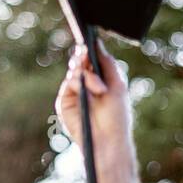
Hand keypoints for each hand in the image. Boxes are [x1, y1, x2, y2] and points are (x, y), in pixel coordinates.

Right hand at [54, 41, 133, 160]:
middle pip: (80, 63)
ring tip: (99, 88)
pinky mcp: (65, 102)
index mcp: (100, 80)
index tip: (89, 43)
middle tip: (86, 55)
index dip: (89, 51)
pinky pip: (68, 83)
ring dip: (85, 73)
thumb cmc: (116, 117)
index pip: (91, 60)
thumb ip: (108, 63)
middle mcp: (86, 85)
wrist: (107, 140)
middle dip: (84, 58)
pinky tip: (88, 89)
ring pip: (74, 71)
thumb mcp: (117, 85)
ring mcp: (75, 94)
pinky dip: (77, 82)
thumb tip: (98, 43)